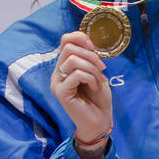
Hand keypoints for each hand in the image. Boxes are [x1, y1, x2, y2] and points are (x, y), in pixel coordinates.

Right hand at [50, 31, 112, 158]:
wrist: (100, 121)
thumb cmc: (98, 98)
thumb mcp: (96, 73)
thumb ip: (89, 58)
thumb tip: (88, 43)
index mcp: (64, 66)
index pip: (65, 40)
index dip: (80, 38)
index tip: (95, 48)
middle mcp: (57, 73)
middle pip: (69, 48)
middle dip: (90, 56)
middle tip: (102, 69)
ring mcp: (57, 83)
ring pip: (73, 61)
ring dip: (92, 68)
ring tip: (99, 80)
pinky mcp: (61, 93)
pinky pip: (76, 75)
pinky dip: (90, 78)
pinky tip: (94, 87)